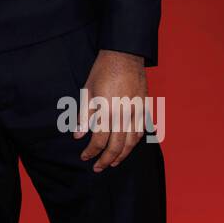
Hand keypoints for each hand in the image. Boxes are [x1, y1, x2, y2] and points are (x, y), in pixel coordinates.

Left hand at [73, 49, 147, 171]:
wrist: (124, 54)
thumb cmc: (102, 71)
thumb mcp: (87, 92)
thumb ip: (84, 116)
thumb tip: (78, 136)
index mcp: (107, 110)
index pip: (99, 140)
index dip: (91, 152)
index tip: (84, 157)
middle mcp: (123, 114)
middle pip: (116, 146)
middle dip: (105, 160)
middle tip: (97, 168)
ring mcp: (136, 112)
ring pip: (131, 142)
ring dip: (121, 155)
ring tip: (112, 163)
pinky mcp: (144, 108)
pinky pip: (140, 131)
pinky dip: (133, 143)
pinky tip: (126, 147)